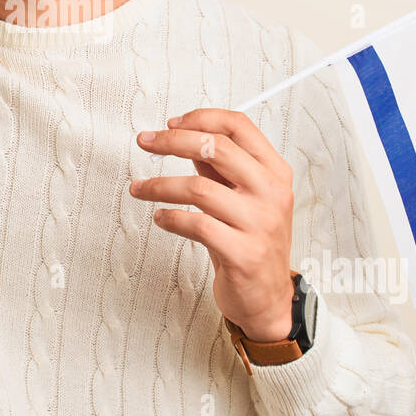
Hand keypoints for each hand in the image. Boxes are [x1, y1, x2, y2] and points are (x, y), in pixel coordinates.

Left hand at [130, 109, 295, 341]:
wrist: (268, 298)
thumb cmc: (253, 242)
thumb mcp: (243, 197)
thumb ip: (219, 167)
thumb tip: (185, 136)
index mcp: (275, 172)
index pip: (239, 127)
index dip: (201, 118)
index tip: (171, 123)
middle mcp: (272, 193)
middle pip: (216, 148)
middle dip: (172, 141)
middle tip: (145, 142)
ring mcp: (260, 223)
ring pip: (199, 188)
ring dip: (160, 185)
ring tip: (140, 188)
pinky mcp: (243, 253)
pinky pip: (196, 225)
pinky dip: (171, 218)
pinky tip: (160, 218)